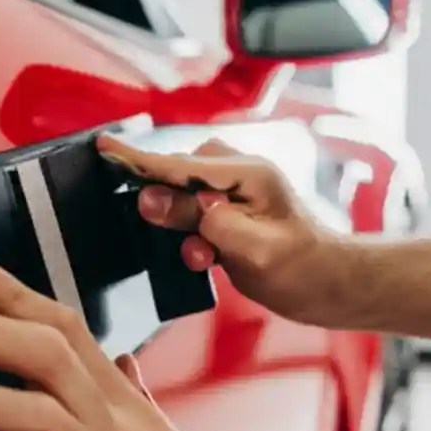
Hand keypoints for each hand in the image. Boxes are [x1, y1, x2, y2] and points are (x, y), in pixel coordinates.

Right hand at [97, 135, 359, 326]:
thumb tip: (163, 202)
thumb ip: (209, 223)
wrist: (326, 285)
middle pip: (176, 176)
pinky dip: (187, 238)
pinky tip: (206, 258)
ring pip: (178, 198)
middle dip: (165, 204)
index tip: (105, 146)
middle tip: (182, 236)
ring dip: (180, 229)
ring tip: (204, 257)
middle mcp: (236, 175)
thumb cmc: (304, 266)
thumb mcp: (256, 249)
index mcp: (247, 172)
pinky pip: (186, 216)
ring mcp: (228, 193)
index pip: (180, 164)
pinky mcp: (222, 214)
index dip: (139, 158)